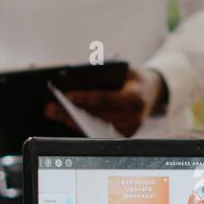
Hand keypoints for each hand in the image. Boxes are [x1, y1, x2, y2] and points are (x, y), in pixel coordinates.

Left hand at [44, 67, 166, 137]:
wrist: (152, 92)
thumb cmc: (132, 77)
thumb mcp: (122, 67)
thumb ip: (103, 71)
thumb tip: (74, 76)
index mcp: (136, 97)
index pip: (106, 99)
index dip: (85, 98)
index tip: (66, 96)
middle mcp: (135, 117)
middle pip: (97, 116)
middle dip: (72, 112)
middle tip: (51, 108)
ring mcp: (130, 129)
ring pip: (95, 126)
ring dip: (72, 120)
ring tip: (54, 113)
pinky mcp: (124, 135)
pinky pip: (99, 131)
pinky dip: (82, 125)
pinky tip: (66, 119)